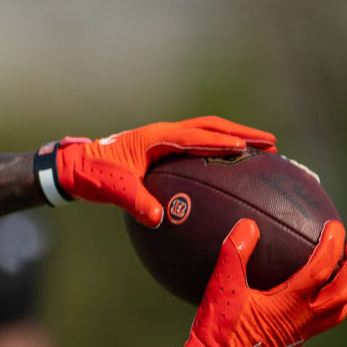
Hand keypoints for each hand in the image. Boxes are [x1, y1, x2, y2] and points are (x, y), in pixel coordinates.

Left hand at [34, 116, 276, 225]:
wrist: (75, 166)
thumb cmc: (95, 175)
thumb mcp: (115, 190)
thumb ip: (137, 203)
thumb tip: (160, 219)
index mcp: (156, 138)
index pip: (196, 137)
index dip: (221, 143)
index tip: (246, 149)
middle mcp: (164, 132)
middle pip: (211, 126)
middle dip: (242, 133)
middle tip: (270, 143)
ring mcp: (164, 137)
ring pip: (207, 131)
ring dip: (234, 136)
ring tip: (261, 147)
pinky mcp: (163, 147)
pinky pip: (197, 143)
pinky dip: (218, 147)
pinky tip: (231, 163)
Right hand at [173, 219, 346, 346]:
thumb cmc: (218, 332)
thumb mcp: (221, 288)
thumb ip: (235, 254)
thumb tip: (248, 226)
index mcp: (290, 304)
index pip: (322, 268)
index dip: (332, 244)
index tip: (334, 227)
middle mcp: (303, 319)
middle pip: (343, 290)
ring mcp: (301, 333)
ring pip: (340, 308)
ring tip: (345, 268)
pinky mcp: (294, 341)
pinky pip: (326, 319)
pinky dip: (333, 302)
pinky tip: (319, 296)